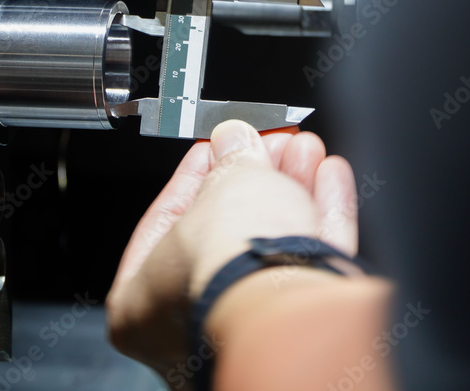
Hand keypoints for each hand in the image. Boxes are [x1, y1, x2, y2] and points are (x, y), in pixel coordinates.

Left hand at [106, 120, 358, 376]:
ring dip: (293, 189)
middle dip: (256, 179)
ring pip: (274, 245)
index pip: (165, 226)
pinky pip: (310, 262)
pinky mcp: (303, 326)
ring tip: (303, 149)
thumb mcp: (224, 185)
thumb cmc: (227, 269)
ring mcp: (247, 328)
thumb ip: (230, 158)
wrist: (286, 312)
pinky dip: (322, 215)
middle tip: (268, 146)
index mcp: (140, 306)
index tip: (215, 149)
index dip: (195, 176)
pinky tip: (330, 176)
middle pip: (228, 233)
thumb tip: (234, 140)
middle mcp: (192, 327)